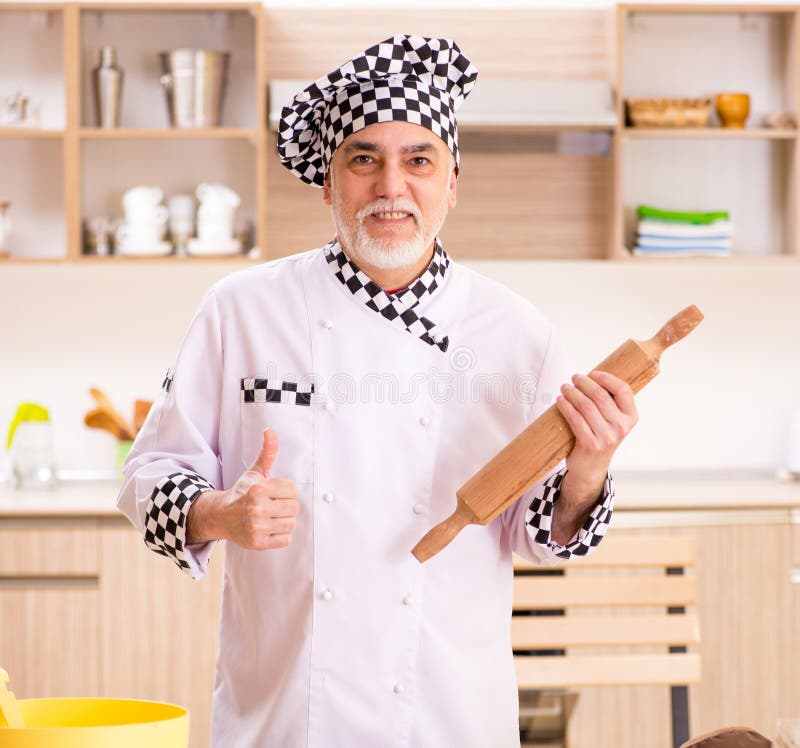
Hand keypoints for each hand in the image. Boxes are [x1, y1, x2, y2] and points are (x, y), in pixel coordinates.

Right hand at [188, 428, 298, 549]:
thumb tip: (270, 430)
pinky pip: (286, 539)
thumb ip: (267, 452)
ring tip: (271, 517)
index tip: (275, 493)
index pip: (293, 490)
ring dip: (284, 521)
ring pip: (291, 524)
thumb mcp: (254, 472)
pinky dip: (280, 535)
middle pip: (294, 508)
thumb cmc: (243, 492)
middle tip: (272, 506)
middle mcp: (257, 508)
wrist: (221, 516)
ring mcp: (257, 527)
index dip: (286, 491)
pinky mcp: (258, 543)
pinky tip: (269, 528)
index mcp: (259, 489)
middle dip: (285, 506)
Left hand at [555, 370, 637, 488]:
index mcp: (630, 417)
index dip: (607, 378)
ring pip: (586, 406)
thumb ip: (609, 402)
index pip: (623, 390)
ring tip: (565, 387)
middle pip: (601, 396)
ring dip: (572, 393)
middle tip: (574, 377)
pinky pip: (576, 419)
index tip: (593, 373)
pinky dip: (566, 407)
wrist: (590, 468)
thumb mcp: (612, 421)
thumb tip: (591, 377)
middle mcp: (621, 427)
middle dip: (584, 383)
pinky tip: (560, 400)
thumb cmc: (599, 436)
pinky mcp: (590, 444)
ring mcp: (607, 437)